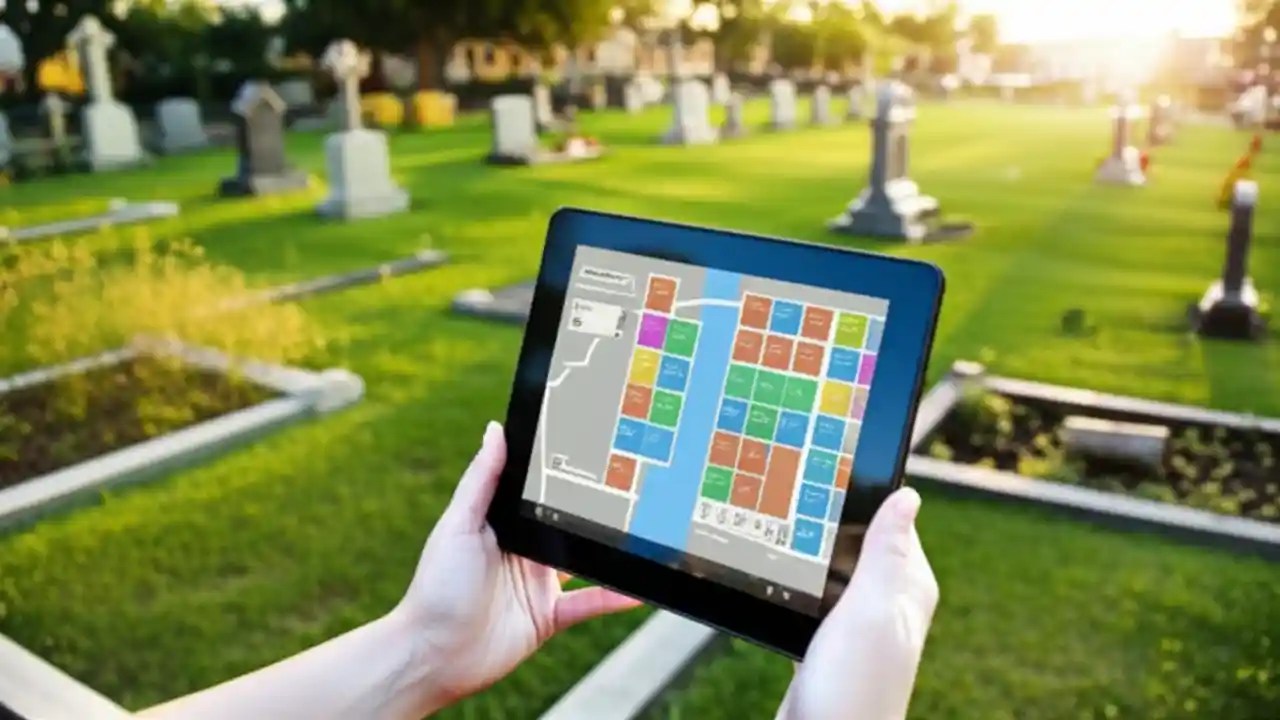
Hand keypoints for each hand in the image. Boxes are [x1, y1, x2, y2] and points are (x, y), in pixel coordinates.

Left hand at [394, 422, 641, 710]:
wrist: (432, 654)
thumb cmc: (436, 586)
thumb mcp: (459, 524)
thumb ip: (482, 479)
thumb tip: (496, 429)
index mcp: (501, 523)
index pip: (538, 492)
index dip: (561, 473)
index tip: (593, 448)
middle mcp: (522, 550)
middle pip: (565, 523)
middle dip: (595, 509)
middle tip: (634, 486)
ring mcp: (537, 584)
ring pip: (583, 560)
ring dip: (608, 550)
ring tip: (643, 532)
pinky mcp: (547, 616)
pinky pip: (588, 603)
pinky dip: (613, 597)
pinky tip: (637, 589)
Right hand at [778, 488, 938, 719]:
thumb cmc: (852, 689)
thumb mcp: (871, 610)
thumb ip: (887, 554)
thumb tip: (908, 497)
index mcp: (907, 590)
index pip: (891, 524)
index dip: (861, 499)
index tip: (824, 482)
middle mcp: (887, 607)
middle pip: (856, 546)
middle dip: (827, 529)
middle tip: (790, 512)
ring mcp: (857, 631)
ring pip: (831, 575)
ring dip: (807, 561)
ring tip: (777, 545)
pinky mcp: (826, 649)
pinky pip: (811, 605)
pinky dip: (794, 593)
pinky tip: (773, 588)